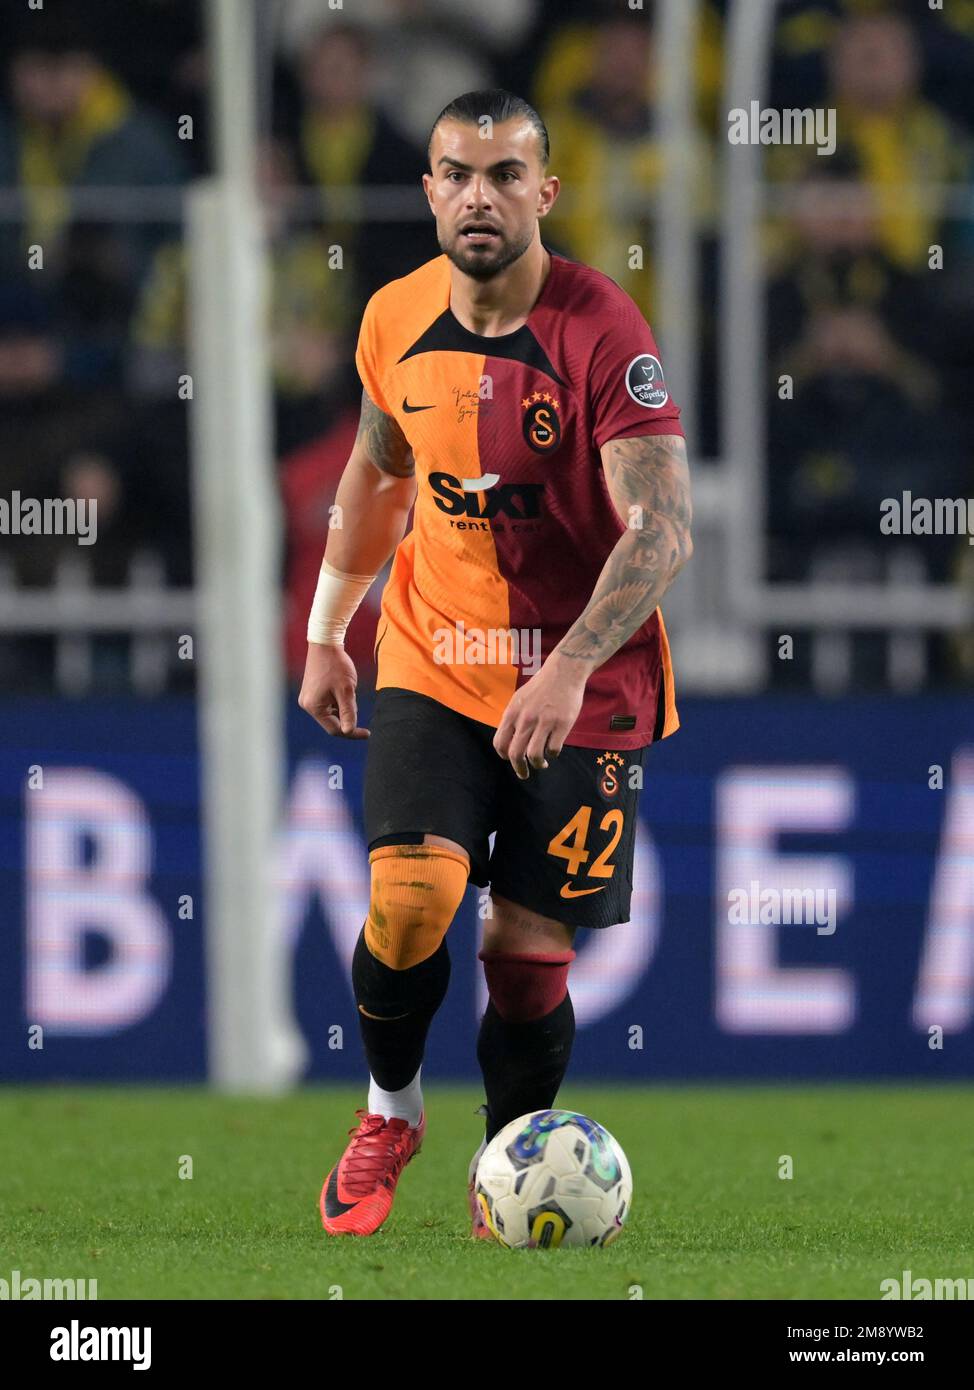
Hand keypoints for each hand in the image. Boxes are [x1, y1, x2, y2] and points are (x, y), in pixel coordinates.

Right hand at [298, 642, 368, 737]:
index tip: (368, 733)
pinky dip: (338, 701)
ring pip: (331, 713)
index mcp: (314, 707)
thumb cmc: (336, 665)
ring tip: (348, 689)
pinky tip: (343, 688)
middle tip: (356, 701)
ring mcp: (308, 698)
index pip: (335, 729)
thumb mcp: (346, 690)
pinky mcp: (311, 692)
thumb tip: (349, 732)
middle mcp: (307, 705)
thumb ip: (348, 712)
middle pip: (332, 722)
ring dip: (343, 707)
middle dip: (347, 716)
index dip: (352, 733)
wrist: (325, 643)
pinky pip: (327, 704)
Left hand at [492, 653, 586, 778]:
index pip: (500, 743)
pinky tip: (554, 749)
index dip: (504, 756)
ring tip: (542, 764)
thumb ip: (513, 719)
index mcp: (512, 712)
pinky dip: (553, 754)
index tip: (511, 760)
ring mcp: (544, 721)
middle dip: (519, 769)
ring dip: (537, 764)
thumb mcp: (519, 699)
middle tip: (524, 774)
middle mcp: (526, 718)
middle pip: (515, 754)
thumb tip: (508, 742)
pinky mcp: (562, 723)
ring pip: (535, 755)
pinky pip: (554, 749)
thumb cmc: (541, 686)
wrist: (564, 671)